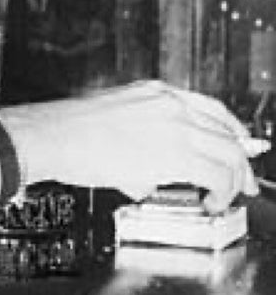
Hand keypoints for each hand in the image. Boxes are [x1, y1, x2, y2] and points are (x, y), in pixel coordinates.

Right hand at [0, 80, 264, 213]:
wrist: (50, 135)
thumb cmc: (65, 132)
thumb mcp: (110, 122)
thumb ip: (136, 144)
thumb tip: (145, 175)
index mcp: (156, 93)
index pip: (211, 108)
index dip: (231, 131)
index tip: (239, 146)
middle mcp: (171, 105)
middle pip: (226, 131)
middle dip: (242, 161)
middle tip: (245, 180)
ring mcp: (175, 125)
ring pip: (228, 152)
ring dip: (235, 178)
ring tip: (230, 195)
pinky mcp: (174, 152)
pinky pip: (215, 173)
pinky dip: (221, 190)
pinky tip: (211, 201)